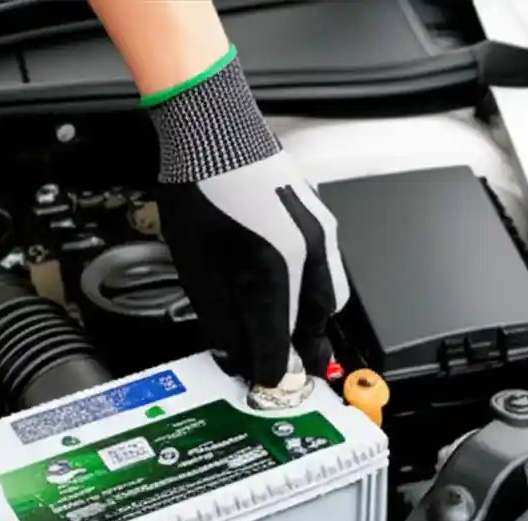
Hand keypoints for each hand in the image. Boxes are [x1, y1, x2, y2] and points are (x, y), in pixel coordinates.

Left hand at [148, 53, 349, 403]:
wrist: (214, 127)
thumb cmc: (200, 186)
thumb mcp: (196, 266)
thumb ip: (220, 317)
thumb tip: (234, 350)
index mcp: (275, 273)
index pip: (281, 345)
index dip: (270, 373)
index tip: (261, 385)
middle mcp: (310, 256)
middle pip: (317, 325)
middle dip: (300, 351)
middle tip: (281, 369)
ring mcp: (320, 234)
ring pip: (330, 298)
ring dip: (310, 322)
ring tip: (285, 334)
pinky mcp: (319, 219)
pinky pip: (327, 270)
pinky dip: (312, 292)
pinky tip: (289, 293)